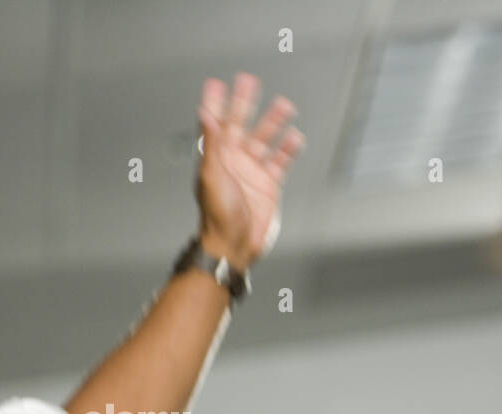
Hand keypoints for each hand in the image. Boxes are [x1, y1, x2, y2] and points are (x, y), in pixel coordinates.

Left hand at [196, 72, 304, 269]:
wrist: (234, 245)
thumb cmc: (218, 216)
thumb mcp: (212, 177)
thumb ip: (212, 144)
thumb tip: (206, 116)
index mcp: (216, 158)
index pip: (215, 124)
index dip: (215, 103)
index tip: (216, 84)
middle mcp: (233, 162)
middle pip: (241, 124)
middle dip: (245, 103)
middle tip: (249, 81)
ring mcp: (252, 172)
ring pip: (264, 139)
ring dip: (273, 122)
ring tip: (284, 105)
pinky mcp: (268, 185)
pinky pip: (281, 161)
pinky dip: (288, 149)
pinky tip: (295, 137)